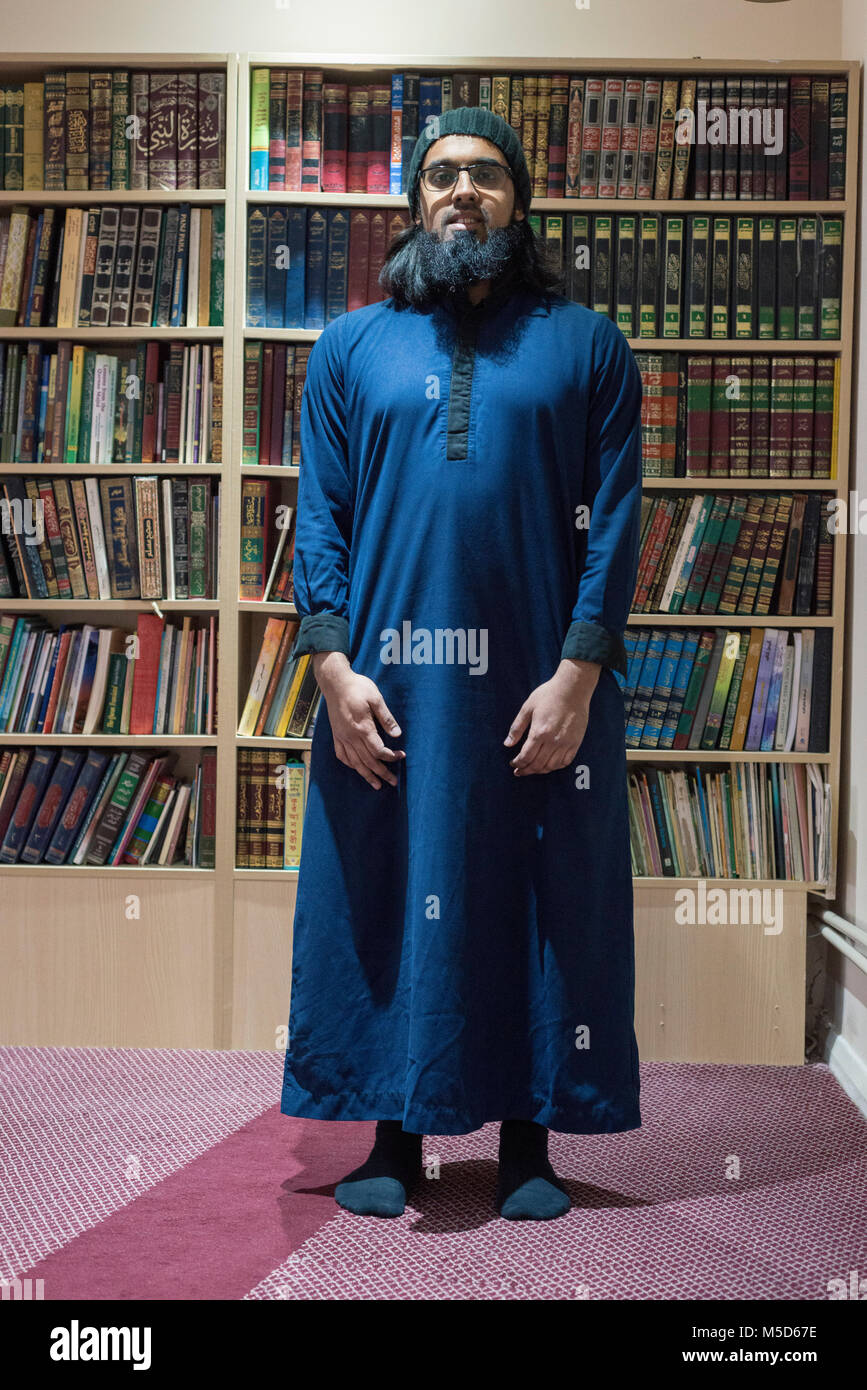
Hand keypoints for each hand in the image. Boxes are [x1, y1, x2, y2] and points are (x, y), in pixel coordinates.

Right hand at [313, 654, 404, 788]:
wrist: (335, 683)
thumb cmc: (357, 687)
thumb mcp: (376, 698)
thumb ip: (386, 718)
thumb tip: (397, 734)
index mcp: (362, 727)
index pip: (378, 750)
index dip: (391, 756)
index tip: (401, 755)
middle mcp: (351, 736)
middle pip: (368, 761)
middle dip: (382, 773)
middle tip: (393, 782)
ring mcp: (342, 737)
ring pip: (355, 762)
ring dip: (367, 775)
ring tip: (377, 785)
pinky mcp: (336, 735)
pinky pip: (342, 755)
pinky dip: (351, 765)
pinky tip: (357, 768)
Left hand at [503, 660, 600, 775]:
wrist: (573, 689)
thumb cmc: (549, 695)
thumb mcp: (528, 707)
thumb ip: (517, 727)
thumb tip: (507, 744)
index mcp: (539, 732)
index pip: (526, 756)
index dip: (518, 763)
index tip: (513, 764)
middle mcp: (553, 741)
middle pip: (538, 764)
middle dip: (526, 770)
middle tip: (519, 771)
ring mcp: (566, 743)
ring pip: (551, 766)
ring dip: (540, 771)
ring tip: (532, 769)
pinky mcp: (576, 742)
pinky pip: (565, 762)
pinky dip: (555, 767)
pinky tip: (549, 765)